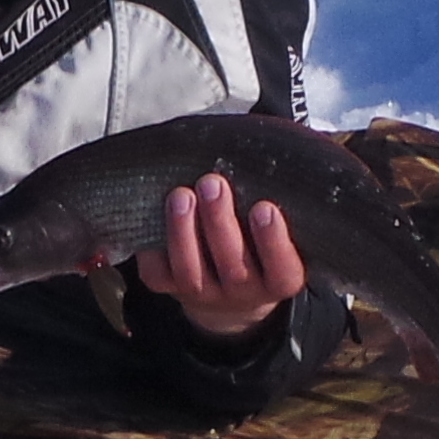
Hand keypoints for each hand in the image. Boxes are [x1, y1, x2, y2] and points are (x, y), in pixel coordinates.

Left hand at [130, 172, 304, 342]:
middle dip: (219, 222)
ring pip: (191, 272)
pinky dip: (152, 248)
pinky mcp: (172, 290)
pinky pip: (158, 275)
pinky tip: (151, 217)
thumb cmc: (262, 239)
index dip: (273, 240)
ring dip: (183, 231)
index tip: (264, 207)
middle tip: (211, 183)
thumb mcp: (284, 227)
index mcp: (281, 279)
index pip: (282, 268)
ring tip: (180, 195)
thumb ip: (283, 197)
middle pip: (233, 265)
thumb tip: (287, 143)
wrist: (232, 290)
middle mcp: (245, 293)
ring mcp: (207, 295)